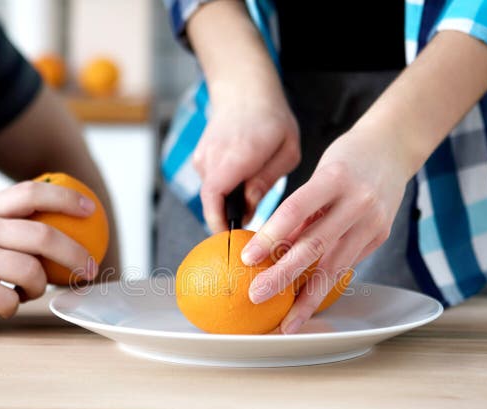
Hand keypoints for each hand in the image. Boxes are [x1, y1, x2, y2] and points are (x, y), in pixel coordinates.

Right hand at [0, 181, 97, 326]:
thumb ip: (0, 224)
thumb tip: (48, 230)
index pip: (32, 192)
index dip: (66, 199)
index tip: (91, 209)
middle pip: (45, 237)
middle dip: (77, 255)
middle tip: (89, 271)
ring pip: (31, 272)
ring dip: (39, 288)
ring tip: (27, 292)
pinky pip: (8, 301)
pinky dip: (13, 307)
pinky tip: (2, 306)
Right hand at [185, 0, 299, 232]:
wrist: (244, 90)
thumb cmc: (273, 120)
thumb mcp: (286, 151)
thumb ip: (266, 181)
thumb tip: (249, 209)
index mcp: (238, 154)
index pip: (215, 197)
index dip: (219, 223)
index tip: (231, 241)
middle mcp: (213, 156)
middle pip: (213, 201)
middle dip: (230, 217)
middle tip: (252, 227)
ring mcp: (202, 157)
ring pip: (213, 193)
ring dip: (230, 200)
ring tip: (253, 192)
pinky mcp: (199, 159)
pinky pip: (212, 183)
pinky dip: (225, 189)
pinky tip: (243, 178)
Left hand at [240, 126, 414, 333]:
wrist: (392, 147)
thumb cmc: (346, 159)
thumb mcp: (319, 174)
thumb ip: (301, 211)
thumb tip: (271, 249)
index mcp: (334, 178)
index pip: (294, 210)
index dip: (269, 236)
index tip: (247, 258)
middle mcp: (357, 201)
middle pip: (314, 245)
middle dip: (282, 276)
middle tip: (256, 296)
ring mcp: (372, 221)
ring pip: (334, 266)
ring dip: (307, 297)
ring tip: (287, 321)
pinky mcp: (380, 235)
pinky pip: (347, 264)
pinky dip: (326, 283)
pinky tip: (309, 301)